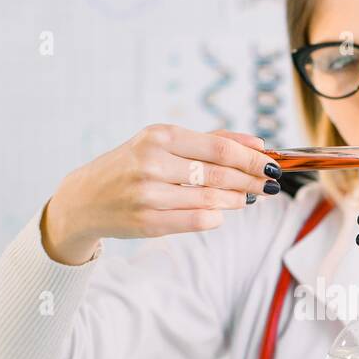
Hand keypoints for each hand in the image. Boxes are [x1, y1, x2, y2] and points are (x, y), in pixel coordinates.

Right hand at [40, 125, 281, 264]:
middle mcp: (152, 163)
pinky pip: (196, 221)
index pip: (219, 148)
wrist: (86, 198)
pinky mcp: (147, 222)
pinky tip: (222, 213)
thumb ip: (210, 140)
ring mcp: (148, 194)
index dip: (251, 157)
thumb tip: (256, 142)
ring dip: (236, 200)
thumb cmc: (132, 166)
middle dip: (251, 179)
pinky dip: (216, 218)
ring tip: (248, 197)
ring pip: (210, 200)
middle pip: (218, 174)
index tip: (272, 163)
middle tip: (269, 183)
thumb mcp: (163, 143)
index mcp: (159, 137)